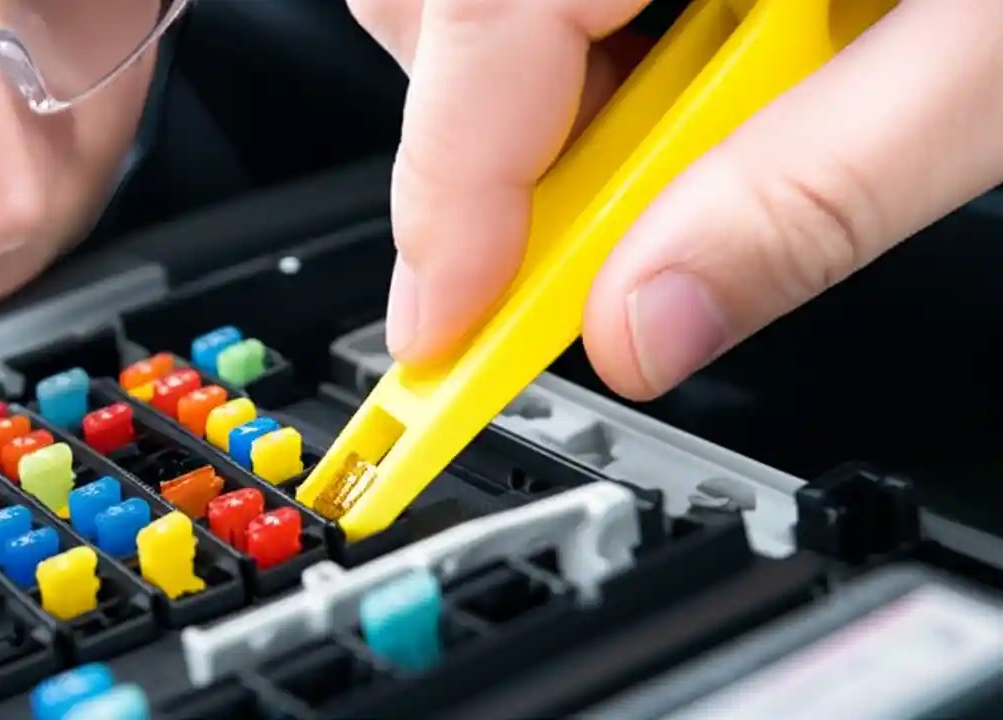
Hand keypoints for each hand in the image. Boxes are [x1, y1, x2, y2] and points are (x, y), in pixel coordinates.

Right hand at [351, 0, 1002, 400]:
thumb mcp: (994, 55)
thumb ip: (808, 198)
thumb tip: (648, 320)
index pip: (484, 22)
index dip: (447, 203)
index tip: (442, 331)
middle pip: (445, 10)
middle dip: (487, 151)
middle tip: (588, 242)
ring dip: (534, 101)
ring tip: (692, 118)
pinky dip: (578, 48)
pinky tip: (689, 58)